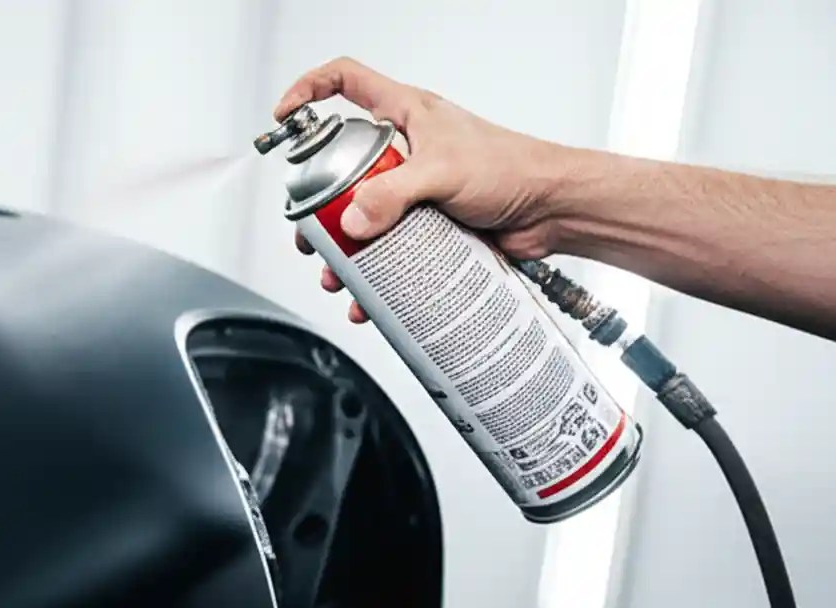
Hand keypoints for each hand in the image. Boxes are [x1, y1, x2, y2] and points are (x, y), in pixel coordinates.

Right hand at [274, 57, 579, 322]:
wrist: (551, 211)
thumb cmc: (512, 169)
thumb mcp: (443, 172)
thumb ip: (393, 194)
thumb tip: (351, 221)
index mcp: (405, 114)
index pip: (346, 82)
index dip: (309, 91)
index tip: (284, 117)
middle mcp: (405, 149)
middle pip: (342, 165)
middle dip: (318, 202)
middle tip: (308, 230)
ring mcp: (414, 189)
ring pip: (361, 215)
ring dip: (342, 249)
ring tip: (336, 274)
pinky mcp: (426, 226)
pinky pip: (387, 248)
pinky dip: (373, 275)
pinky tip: (368, 297)